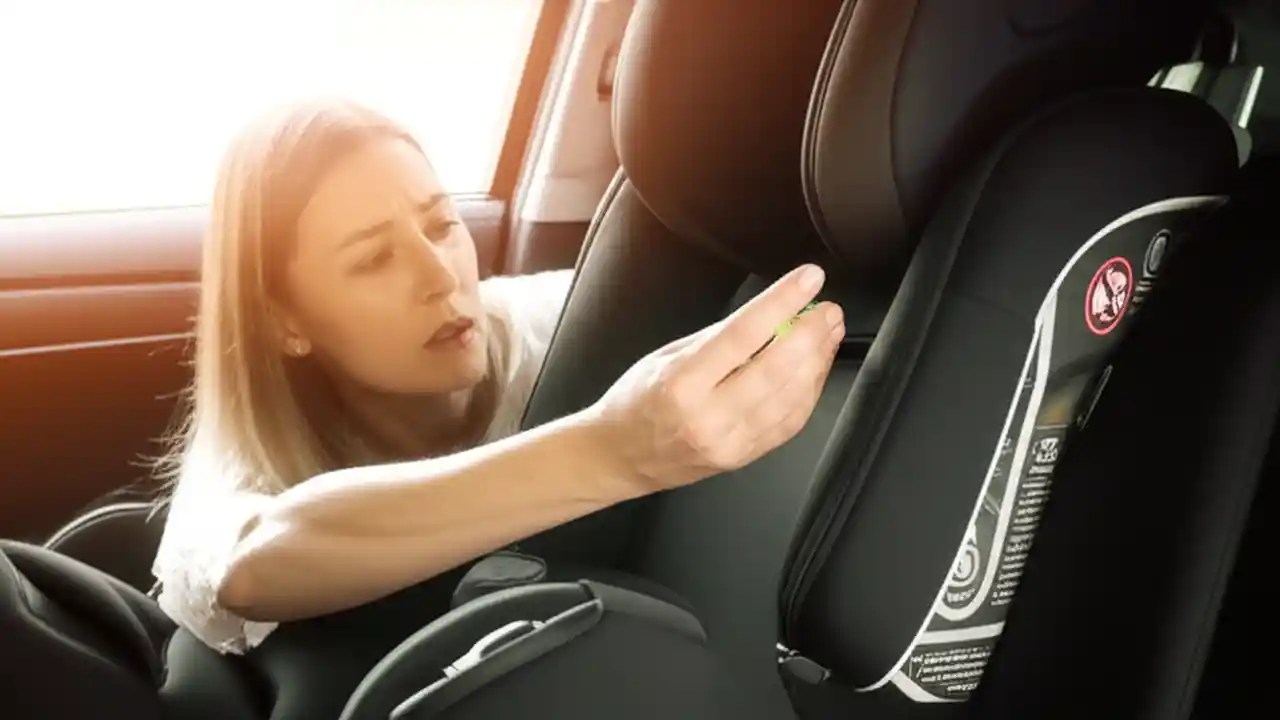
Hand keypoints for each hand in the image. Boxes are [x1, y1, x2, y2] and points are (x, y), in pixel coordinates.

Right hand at [587, 263, 843, 494]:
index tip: (808, 279)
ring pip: (791, 398)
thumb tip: (771, 313)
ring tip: (828, 333)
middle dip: (811, 334)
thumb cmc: (637, 401)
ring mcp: (729, 443)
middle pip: (776, 370)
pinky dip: (809, 391)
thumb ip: (719, 337)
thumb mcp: (666, 355)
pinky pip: (789, 422)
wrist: (620, 457)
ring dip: (818, 361)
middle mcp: (708, 417)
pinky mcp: (744, 458)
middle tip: (828, 309)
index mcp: (681, 383)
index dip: (781, 303)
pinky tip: (815, 368)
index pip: (742, 335)